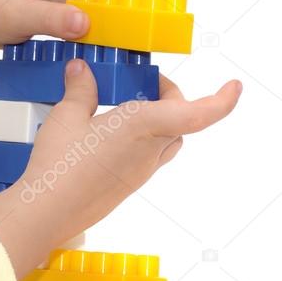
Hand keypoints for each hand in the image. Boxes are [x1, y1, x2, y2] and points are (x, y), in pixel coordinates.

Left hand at [0, 0, 137, 53]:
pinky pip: (91, 7)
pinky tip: (100, 40)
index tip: (133, 1)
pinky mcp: (61, 1)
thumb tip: (86, 22)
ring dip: (112, 11)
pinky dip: (99, 22)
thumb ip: (51, 19)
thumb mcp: (16, 16)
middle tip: (132, 23)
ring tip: (121, 36)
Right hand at [0, 59, 242, 279]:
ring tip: (124, 104)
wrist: (48, 210)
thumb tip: (82, 69)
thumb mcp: (66, 115)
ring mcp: (141, 170)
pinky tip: (107, 133)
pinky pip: (148, 154)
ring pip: (167, 139)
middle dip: (169, 97)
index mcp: (141, 126)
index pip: (197, 114)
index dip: (221, 101)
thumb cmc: (60, 164)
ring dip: (158, 118)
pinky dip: (141, 137)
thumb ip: (80, 89)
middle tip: (143, 81)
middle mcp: (149, 150)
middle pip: (180, 119)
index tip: (233, 87)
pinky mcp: (129, 182)